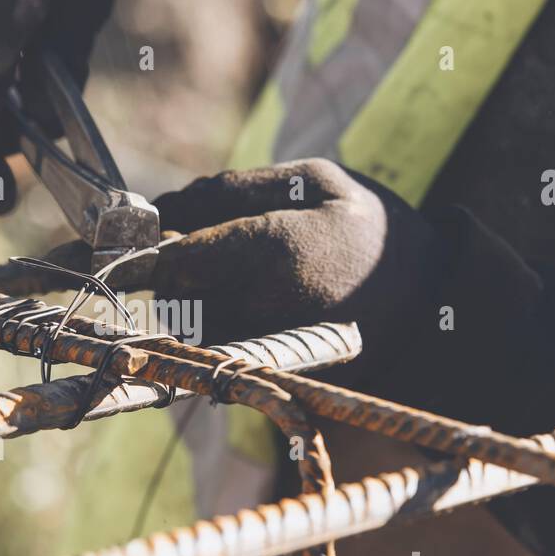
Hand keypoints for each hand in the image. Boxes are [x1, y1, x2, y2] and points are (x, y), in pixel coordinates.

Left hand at [148, 159, 440, 376]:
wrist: (430, 304)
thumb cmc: (368, 230)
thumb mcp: (315, 180)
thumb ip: (230, 189)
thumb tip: (163, 207)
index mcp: (272, 250)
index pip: (172, 261)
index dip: (144, 251)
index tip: (124, 241)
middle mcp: (261, 307)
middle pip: (173, 296)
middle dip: (170, 272)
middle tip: (192, 250)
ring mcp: (264, 349)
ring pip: (188, 327)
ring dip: (192, 300)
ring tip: (238, 277)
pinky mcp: (268, 375)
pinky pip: (213, 349)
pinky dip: (214, 325)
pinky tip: (249, 305)